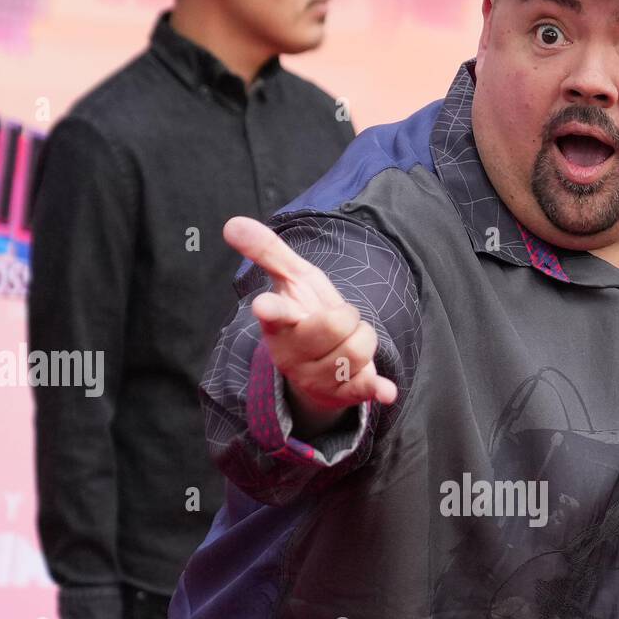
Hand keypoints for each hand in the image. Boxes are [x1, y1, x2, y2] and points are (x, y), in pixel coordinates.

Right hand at [223, 215, 397, 433]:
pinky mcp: (339, 396)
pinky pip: (364, 388)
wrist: (319, 363)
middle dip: (349, 315)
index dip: (271, 308)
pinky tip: (386, 392)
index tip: (263, 305)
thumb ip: (268, 252)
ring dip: (365, 339)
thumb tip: (232, 223)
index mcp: (278, 323)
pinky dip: (377, 389)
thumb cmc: (304, 312)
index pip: (274, 313)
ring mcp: (315, 378)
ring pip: (358, 350)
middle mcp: (291, 354)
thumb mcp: (291, 280)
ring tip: (348, 341)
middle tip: (340, 318)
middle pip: (335, 325)